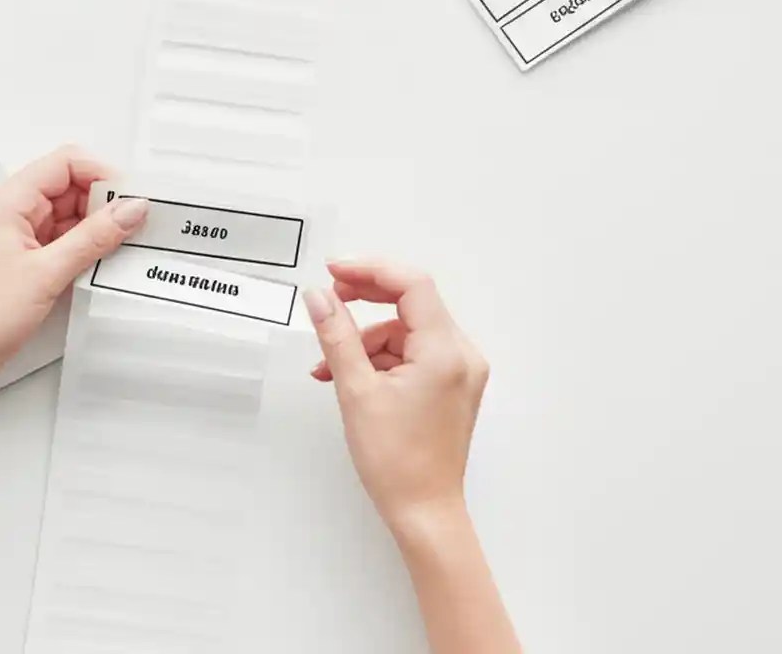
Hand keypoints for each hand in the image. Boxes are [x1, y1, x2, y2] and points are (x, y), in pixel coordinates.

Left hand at [0, 146, 148, 399]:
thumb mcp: (47, 273)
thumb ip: (94, 237)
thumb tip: (131, 208)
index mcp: (7, 200)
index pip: (65, 163)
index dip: (102, 175)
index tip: (131, 200)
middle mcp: (8, 211)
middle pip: (68, 187)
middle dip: (103, 205)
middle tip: (135, 228)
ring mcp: (13, 236)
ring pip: (66, 216)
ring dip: (94, 230)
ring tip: (121, 250)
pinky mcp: (19, 260)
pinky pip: (58, 241)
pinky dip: (81, 249)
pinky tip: (99, 265)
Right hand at [304, 261, 489, 529]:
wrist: (423, 511)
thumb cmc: (395, 462)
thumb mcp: (355, 391)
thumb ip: (336, 337)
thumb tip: (318, 297)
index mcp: (445, 352)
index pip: (412, 285)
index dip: (370, 270)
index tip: (334, 272)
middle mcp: (463, 356)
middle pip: (412, 304)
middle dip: (366, 301)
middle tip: (328, 301)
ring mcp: (461, 372)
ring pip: (407, 333)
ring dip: (367, 342)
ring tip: (330, 369)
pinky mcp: (452, 387)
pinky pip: (414, 355)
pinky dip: (382, 360)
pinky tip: (352, 379)